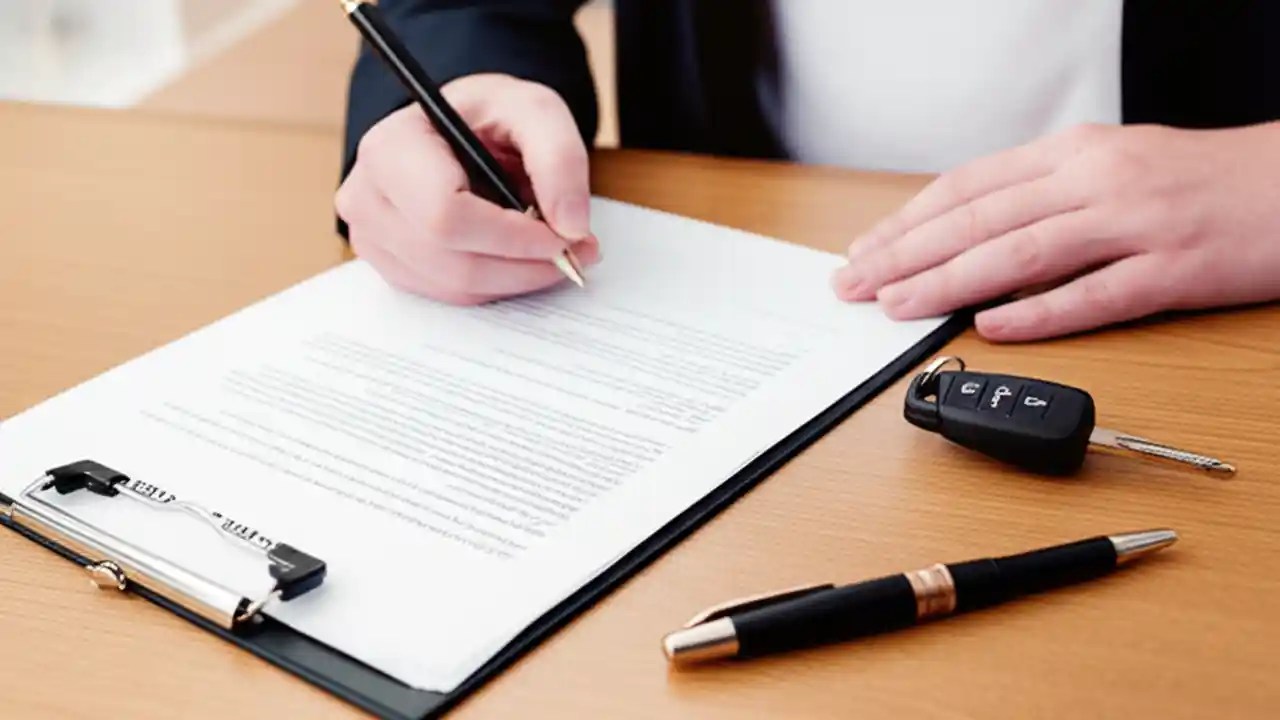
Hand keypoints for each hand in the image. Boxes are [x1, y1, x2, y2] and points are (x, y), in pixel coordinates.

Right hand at [336, 74, 599, 304]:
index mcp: (391, 147)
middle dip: (522, 265)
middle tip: (574, 253)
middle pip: (450, 260)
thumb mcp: (535, 112)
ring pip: (453, 285)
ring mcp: (371, 237)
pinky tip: (516, 258)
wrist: (459, 130)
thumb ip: (560, 159)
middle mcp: (367, 196)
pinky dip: (495, 284)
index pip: (444, 214)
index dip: (511, 236)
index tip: (563, 237)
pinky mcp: (389, 265)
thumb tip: (572, 227)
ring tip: (553, 253)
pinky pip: (449, 295)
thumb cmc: (489, 116)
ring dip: (514, 279)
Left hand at [832, 123, 1279, 340]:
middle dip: (905, 255)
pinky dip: (1037, 314)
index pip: (968, 187)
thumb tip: (963, 236)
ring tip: (898, 305)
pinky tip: (990, 327)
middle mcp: (1096, 181)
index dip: (907, 222)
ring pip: (1021, 254)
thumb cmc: (1196, 180)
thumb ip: (1041, 196)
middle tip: (854, 285)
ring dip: (949, 282)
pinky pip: (1094, 296)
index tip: (864, 251)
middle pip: (979, 221)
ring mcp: (1135, 224)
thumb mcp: (1110, 166)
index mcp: (1075, 153)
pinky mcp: (1174, 270)